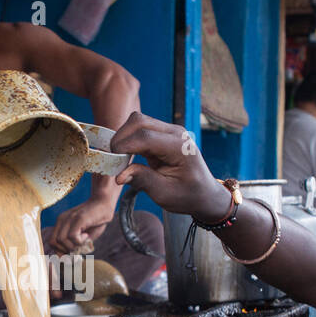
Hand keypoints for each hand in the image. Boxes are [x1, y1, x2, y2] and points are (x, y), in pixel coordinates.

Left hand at [49, 198, 114, 253]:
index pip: (51, 242)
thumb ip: (76, 245)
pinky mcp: (78, 218)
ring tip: (84, 239)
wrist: (104, 203)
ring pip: (61, 240)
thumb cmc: (96, 221)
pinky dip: (80, 241)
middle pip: (53, 242)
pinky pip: (72, 236)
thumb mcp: (84, 236)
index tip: (72, 254)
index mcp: (61, 224)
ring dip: (74, 245)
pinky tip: (87, 235)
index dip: (60, 251)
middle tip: (79, 247)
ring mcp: (69, 218)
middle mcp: (62, 220)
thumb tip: (69, 259)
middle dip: (66, 250)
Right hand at [110, 112, 230, 221]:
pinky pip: (140, 128)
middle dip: (120, 138)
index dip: (123, 147)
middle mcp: (175, 133)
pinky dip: (129, 138)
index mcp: (178, 147)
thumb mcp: (165, 194)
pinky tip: (126, 155)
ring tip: (119, 158)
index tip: (112, 162)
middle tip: (112, 159)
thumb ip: (143, 181)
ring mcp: (169, 131)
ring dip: (123, 137)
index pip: (144, 137)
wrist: (204, 193)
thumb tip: (119, 176)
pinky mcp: (162, 134)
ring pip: (137, 121)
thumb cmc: (187, 195)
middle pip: (139, 121)